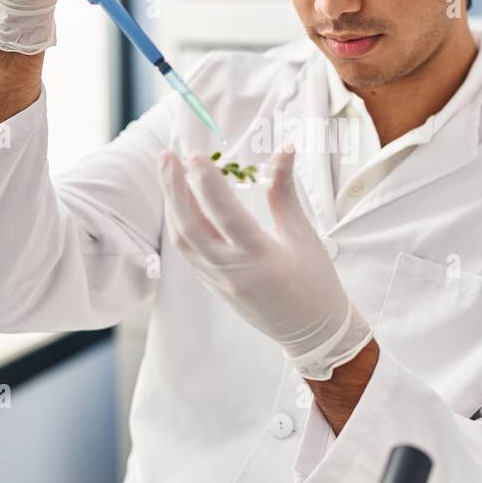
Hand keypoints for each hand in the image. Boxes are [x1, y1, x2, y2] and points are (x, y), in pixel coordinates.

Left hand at [158, 148, 372, 379]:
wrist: (311, 332)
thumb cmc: (314, 282)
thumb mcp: (303, 235)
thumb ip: (284, 192)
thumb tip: (283, 150)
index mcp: (260, 256)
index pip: (226, 213)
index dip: (208, 182)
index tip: (195, 154)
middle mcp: (233, 270)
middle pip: (191, 226)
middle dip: (175, 188)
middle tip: (166, 156)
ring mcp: (219, 282)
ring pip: (184, 240)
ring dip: (172, 204)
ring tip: (168, 172)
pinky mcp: (213, 287)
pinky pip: (188, 253)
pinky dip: (180, 224)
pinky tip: (179, 203)